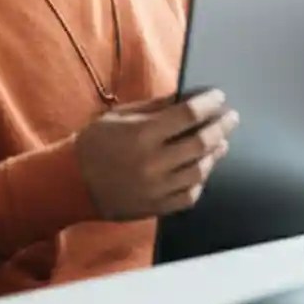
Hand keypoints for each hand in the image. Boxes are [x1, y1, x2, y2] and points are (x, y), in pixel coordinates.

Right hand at [75, 89, 239, 220]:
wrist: (72, 182)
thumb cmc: (94, 143)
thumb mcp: (119, 116)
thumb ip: (154, 108)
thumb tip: (186, 97)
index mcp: (142, 134)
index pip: (187, 115)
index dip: (208, 104)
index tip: (219, 97)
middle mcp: (153, 162)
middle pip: (201, 142)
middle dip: (221, 126)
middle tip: (231, 117)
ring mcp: (156, 188)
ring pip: (200, 170)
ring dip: (215, 154)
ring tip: (221, 142)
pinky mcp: (156, 207)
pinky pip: (189, 195)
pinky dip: (201, 181)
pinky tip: (203, 169)